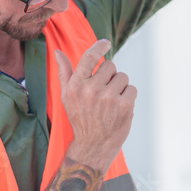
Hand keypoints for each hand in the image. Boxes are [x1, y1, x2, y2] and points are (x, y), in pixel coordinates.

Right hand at [54, 39, 136, 171]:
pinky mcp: (125, 106)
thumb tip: (58, 51)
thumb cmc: (80, 119)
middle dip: (110, 76)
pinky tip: (119, 108)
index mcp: (75, 85)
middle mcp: (91, 90)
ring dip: (120, 86)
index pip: (89, 57)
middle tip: (104, 93)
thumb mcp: (66, 96)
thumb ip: (65, 72)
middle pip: (110, 66)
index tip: (106, 43)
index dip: (99, 47)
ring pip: (123, 77)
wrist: (93, 146)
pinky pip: (132, 89)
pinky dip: (128, 97)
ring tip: (111, 102)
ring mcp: (109, 98)